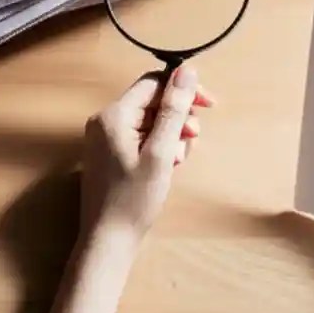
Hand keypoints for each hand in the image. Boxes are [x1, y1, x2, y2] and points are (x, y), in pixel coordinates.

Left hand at [81, 66, 213, 237]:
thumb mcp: (160, 153)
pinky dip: (159, 147)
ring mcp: (105, 138)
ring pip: (149, 122)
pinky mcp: (110, 154)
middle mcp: (105, 121)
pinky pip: (141, 138)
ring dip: (171, 135)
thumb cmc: (134, 199)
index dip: (183, 91)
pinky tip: (167, 166)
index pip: (153, 83)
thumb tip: (186, 72)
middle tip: (192, 140)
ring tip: (176, 161)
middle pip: (152, 102)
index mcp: (113, 115)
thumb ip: (173, 111)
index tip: (208, 106)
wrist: (109, 240)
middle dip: (178, 118)